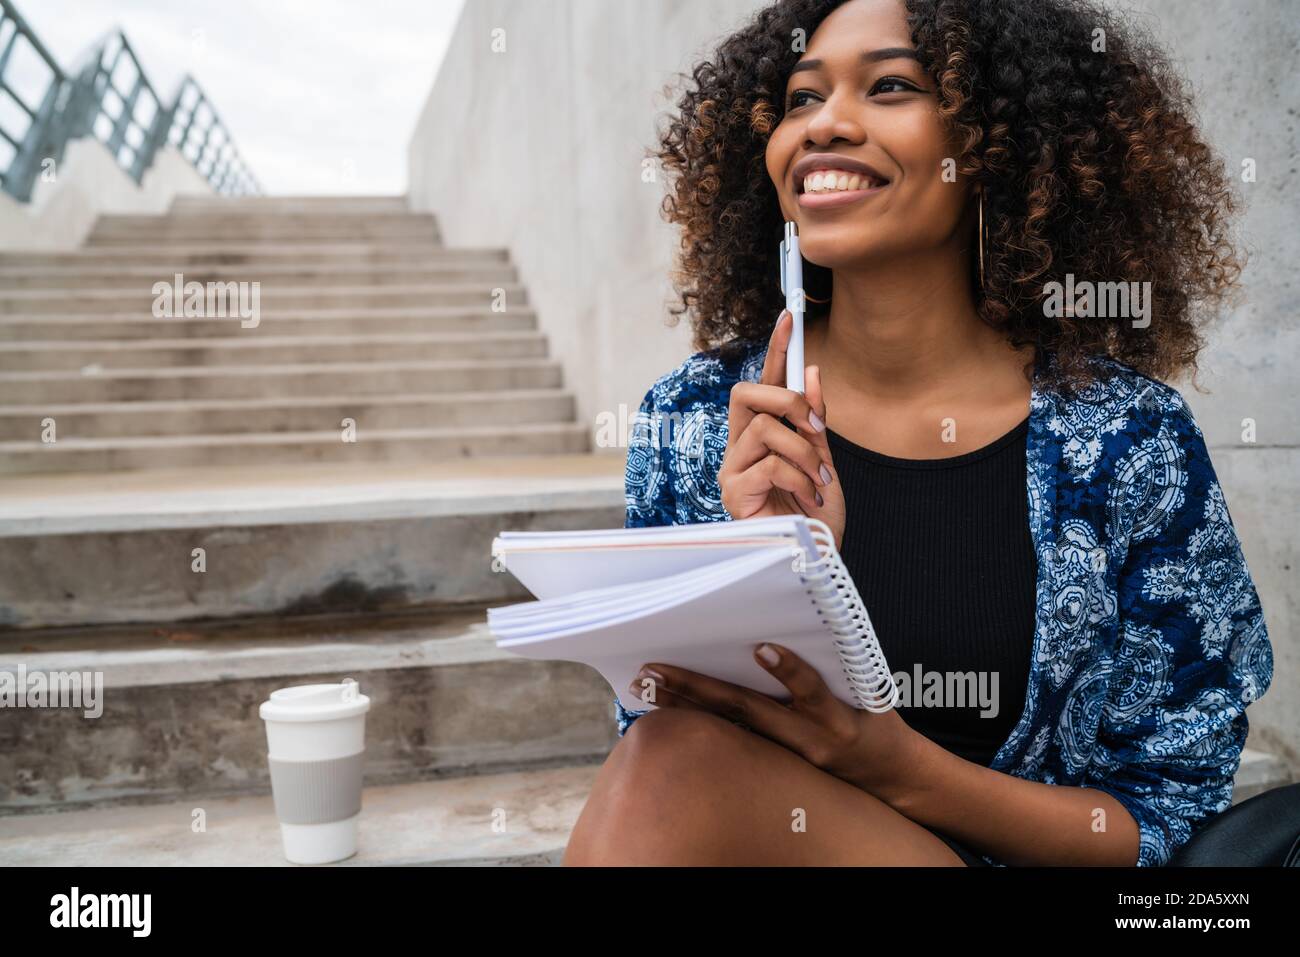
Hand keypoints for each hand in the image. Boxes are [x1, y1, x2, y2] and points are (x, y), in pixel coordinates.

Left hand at [629, 643, 916, 796]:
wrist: (885, 771)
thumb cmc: (874, 713)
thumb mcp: (870, 680)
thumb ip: (837, 648)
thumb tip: (802, 600)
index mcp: (838, 714)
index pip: (813, 691)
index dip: (790, 671)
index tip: (763, 648)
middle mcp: (809, 737)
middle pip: (748, 711)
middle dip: (699, 688)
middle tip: (656, 668)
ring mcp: (787, 753)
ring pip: (730, 726)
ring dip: (687, 703)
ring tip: (648, 683)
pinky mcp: (773, 761)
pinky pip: (729, 735)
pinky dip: (698, 717)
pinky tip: (666, 703)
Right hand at [718, 310, 844, 549]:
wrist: (819, 556)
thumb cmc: (815, 513)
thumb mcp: (824, 458)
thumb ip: (814, 419)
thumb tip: (810, 370)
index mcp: (759, 437)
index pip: (762, 385)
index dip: (774, 351)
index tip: (790, 318)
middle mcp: (738, 449)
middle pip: (746, 394)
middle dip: (787, 402)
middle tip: (816, 428)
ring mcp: (731, 470)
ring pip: (763, 428)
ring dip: (803, 452)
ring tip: (819, 481)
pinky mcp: (733, 492)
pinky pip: (768, 462)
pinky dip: (799, 476)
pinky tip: (810, 496)